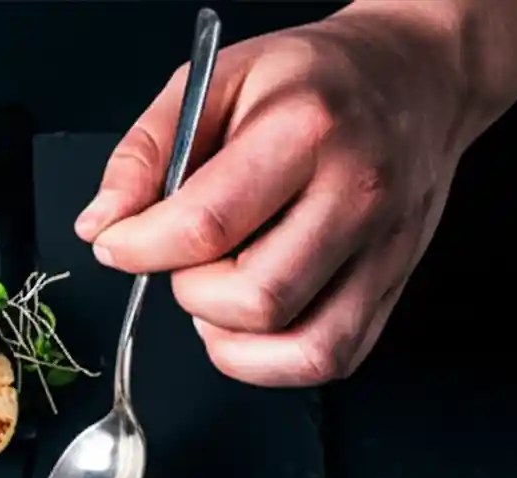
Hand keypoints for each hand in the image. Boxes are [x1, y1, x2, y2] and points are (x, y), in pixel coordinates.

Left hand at [76, 5, 467, 385]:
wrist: (415, 77)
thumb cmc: (311, 79)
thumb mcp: (213, 80)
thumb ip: (145, 153)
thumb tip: (101, 225)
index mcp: (305, 130)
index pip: (207, 224)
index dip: (140, 248)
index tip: (117, 243)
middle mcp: (356, 194)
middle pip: (255, 298)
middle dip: (191, 292)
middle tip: (184, 258)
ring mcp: (384, 248)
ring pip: (300, 347)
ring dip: (232, 339)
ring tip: (216, 294)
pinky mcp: (394, 286)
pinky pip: (331, 359)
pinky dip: (273, 361)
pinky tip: (251, 320)